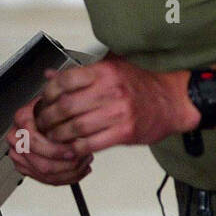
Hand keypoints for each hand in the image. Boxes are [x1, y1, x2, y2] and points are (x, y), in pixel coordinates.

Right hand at [5, 98, 94, 185]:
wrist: (47, 112)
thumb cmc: (54, 108)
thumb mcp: (61, 105)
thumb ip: (65, 122)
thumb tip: (78, 140)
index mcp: (22, 120)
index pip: (35, 143)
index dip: (58, 150)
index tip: (76, 149)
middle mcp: (17, 138)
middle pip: (41, 164)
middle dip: (67, 165)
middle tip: (83, 157)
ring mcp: (19, 154)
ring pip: (44, 175)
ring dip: (70, 172)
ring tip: (84, 162)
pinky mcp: (25, 167)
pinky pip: (45, 180)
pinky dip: (66, 178)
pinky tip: (78, 170)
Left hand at [34, 55, 195, 151]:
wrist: (174, 101)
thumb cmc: (142, 84)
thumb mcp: (112, 67)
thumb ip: (81, 72)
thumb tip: (50, 75)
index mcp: (106, 71)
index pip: (65, 81)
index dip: (48, 93)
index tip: (43, 100)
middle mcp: (111, 90)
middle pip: (66, 106)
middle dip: (47, 117)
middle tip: (41, 122)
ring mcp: (118, 113)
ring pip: (75, 127)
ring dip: (58, 135)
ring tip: (52, 135)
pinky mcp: (124, 133)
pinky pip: (90, 144)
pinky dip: (75, 148)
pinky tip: (69, 147)